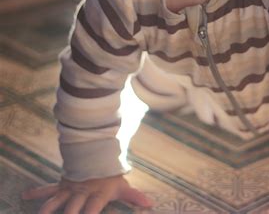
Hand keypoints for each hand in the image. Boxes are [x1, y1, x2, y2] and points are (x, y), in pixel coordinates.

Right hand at [22, 174, 152, 213]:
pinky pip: (49, 189)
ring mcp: (70, 189)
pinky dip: (37, 192)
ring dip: (48, 210)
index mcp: (97, 196)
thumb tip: (150, 203)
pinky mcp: (62, 184)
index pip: (92, 211)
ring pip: (56, 201)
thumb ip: (134, 196)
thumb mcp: (122, 186)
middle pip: (71, 209)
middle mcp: (82, 194)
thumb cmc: (112, 174)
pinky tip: (25, 196)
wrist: (100, 153)